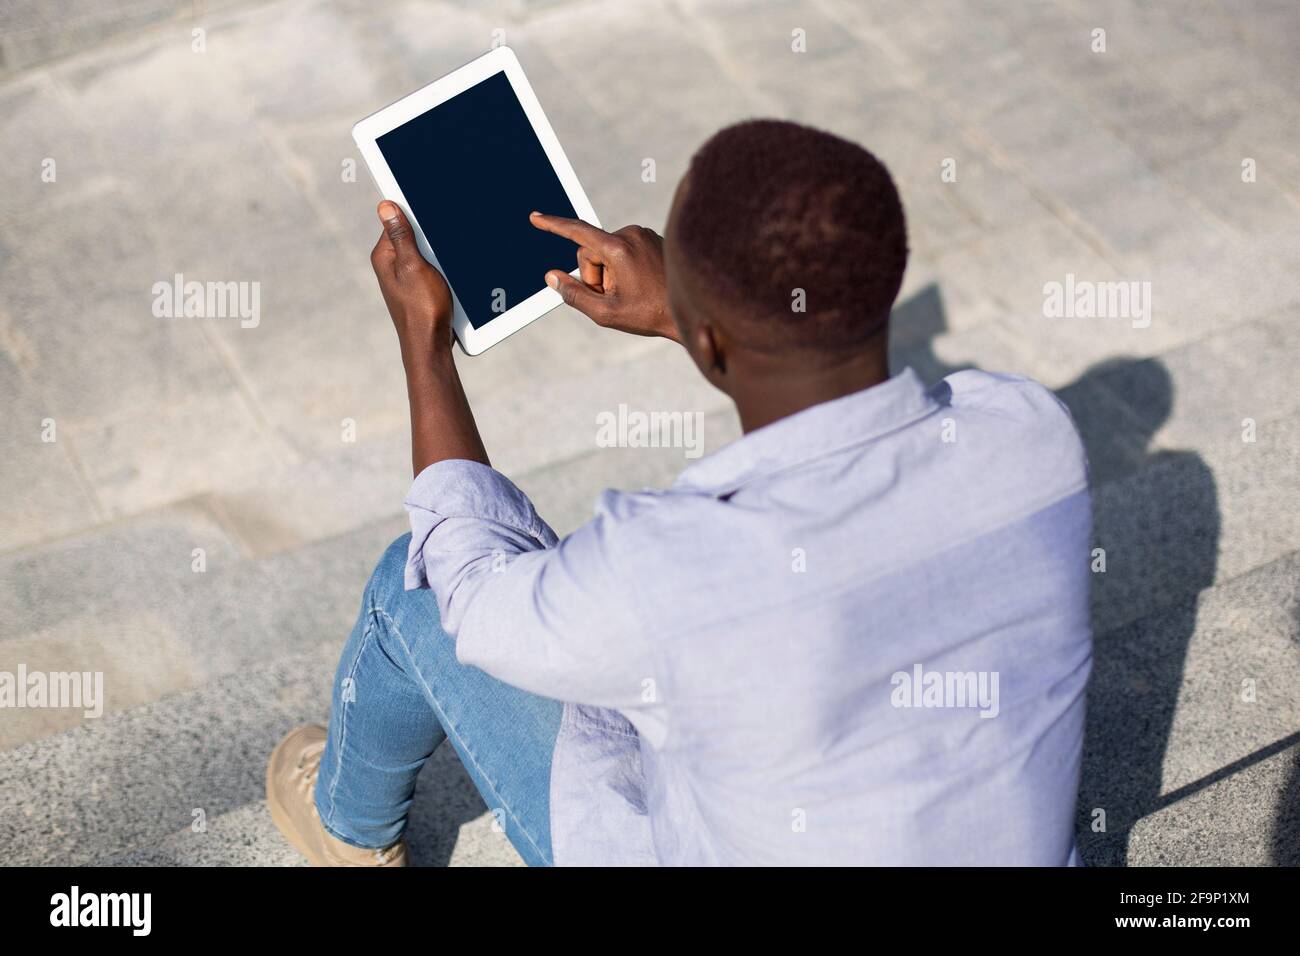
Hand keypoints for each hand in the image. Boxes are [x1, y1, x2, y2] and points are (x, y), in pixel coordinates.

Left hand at [370, 201, 453, 364]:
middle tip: (442, 252)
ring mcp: (406, 277)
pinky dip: (443, 270)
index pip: (397, 220)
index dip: (416, 215)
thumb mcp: (413, 266)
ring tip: (445, 271)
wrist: (431, 345)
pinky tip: (450, 279)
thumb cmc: (422, 309)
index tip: (433, 214)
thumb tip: (385, 206)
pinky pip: (433, 269)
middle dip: (432, 238)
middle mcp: (391, 265)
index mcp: (384, 256)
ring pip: (427, 253)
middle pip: (415, 236)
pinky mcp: (420, 288)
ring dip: (441, 256)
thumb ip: (401, 235)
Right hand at [530, 212, 677, 342]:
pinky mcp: (650, 238)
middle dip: (594, 276)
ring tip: (631, 292)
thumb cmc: (650, 314)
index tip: (535, 217)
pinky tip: (640, 284)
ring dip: (609, 274)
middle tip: (613, 297)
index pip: (577, 232)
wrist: (691, 310)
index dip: (552, 225)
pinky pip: (622, 251)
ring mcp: (643, 234)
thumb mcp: (605, 312)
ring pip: (606, 252)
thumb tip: (552, 277)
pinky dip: (622, 268)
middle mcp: (631, 234)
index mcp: (619, 248)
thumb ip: (574, 295)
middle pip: (590, 252)